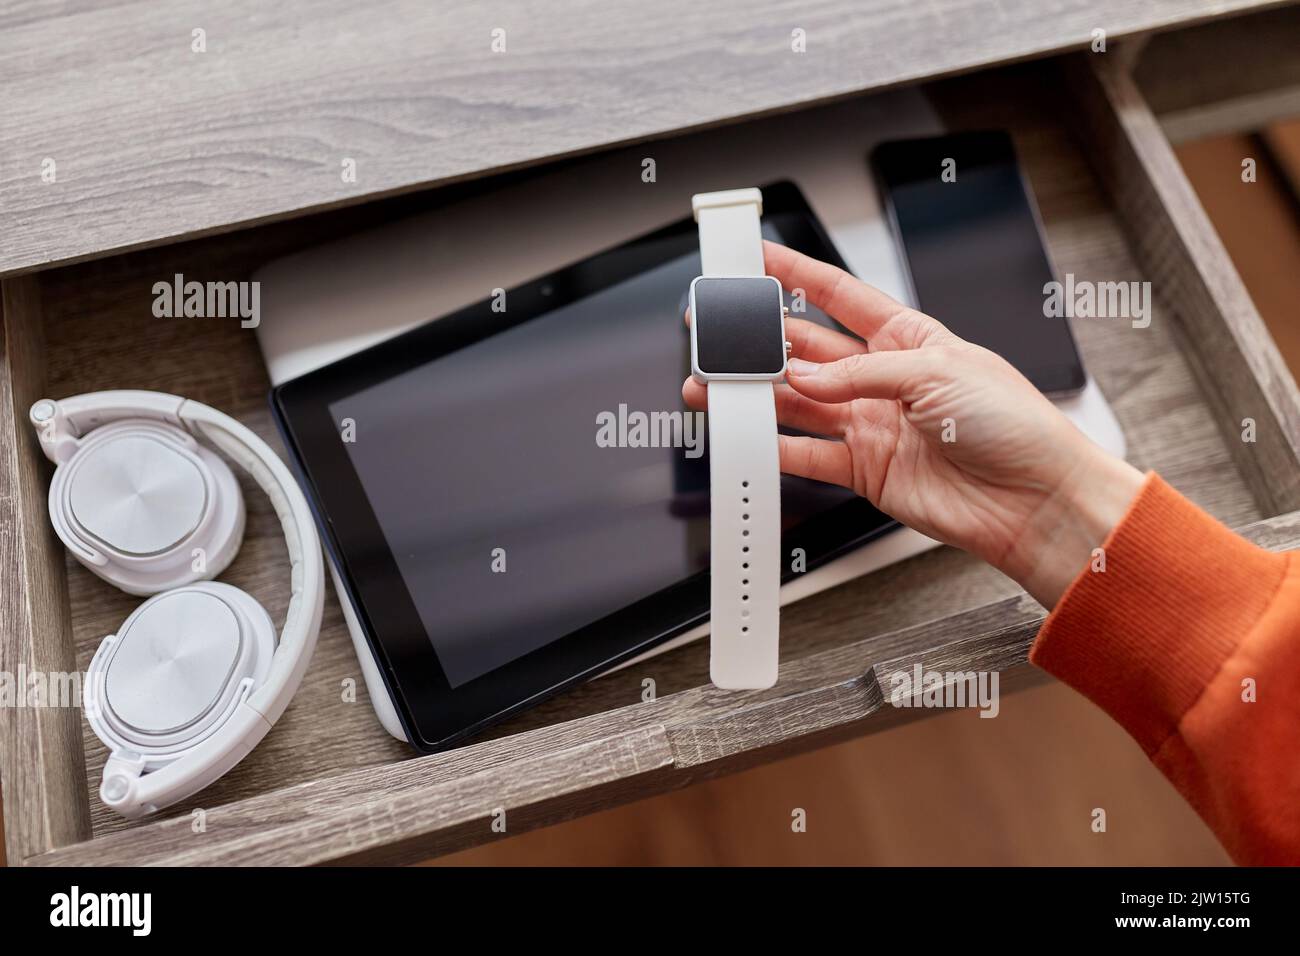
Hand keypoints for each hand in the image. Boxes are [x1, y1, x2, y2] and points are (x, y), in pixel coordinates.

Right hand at [683, 241, 1143, 607]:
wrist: (1032, 500)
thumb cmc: (1012, 425)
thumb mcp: (937, 371)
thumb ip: (861, 372)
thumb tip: (804, 375)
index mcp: (908, 338)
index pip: (839, 296)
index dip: (797, 274)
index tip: (757, 257)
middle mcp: (883, 379)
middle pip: (807, 350)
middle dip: (760, 339)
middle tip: (717, 331)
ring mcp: (871, 424)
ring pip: (797, 402)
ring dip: (755, 395)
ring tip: (713, 387)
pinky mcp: (865, 470)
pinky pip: (808, 454)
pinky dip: (774, 449)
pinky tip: (747, 438)